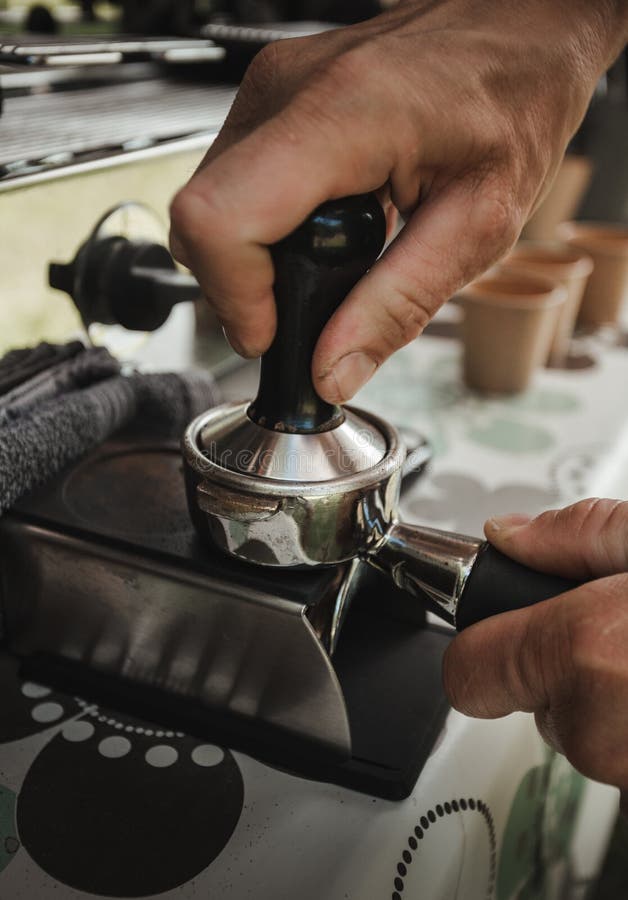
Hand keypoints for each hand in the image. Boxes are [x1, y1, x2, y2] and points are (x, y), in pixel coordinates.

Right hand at [170, 0, 625, 401]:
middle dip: (245, 288)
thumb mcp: (479, 223)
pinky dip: (262, 227)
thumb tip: (332, 372)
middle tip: (309, 310)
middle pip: (203, 221)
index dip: (234, 296)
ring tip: (329, 263)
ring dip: (254, 260)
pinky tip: (322, 228)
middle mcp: (286, 91)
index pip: (219, 218)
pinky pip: (233, 182)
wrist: (517, 29)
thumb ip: (399, 304)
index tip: (274, 333)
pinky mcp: (271, 95)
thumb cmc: (512, 101)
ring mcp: (270, 87)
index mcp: (342, 117)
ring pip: (211, 205)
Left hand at [443, 498, 627, 788]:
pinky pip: (617, 750)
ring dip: (602, 697)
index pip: (465, 673)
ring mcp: (627, 768)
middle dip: (560, 665)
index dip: (475, 646)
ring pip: (579, 729)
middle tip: (611, 630)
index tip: (493, 632)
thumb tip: (510, 535)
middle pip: (528, 699)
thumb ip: (576, 533)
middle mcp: (599, 725)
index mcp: (585, 650)